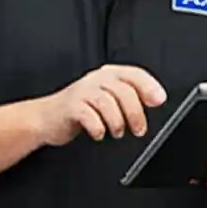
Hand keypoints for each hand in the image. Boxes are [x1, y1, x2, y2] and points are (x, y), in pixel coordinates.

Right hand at [33, 64, 166, 146]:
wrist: (47, 119)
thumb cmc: (81, 110)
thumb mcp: (107, 100)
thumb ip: (129, 98)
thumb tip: (155, 101)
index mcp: (108, 75)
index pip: (134, 74)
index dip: (149, 86)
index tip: (159, 101)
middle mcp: (96, 79)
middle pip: (123, 90)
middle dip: (135, 112)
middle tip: (139, 129)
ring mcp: (82, 91)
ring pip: (107, 102)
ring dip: (117, 121)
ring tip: (117, 132)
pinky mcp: (70, 106)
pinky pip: (88, 115)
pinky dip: (97, 127)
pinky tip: (99, 133)